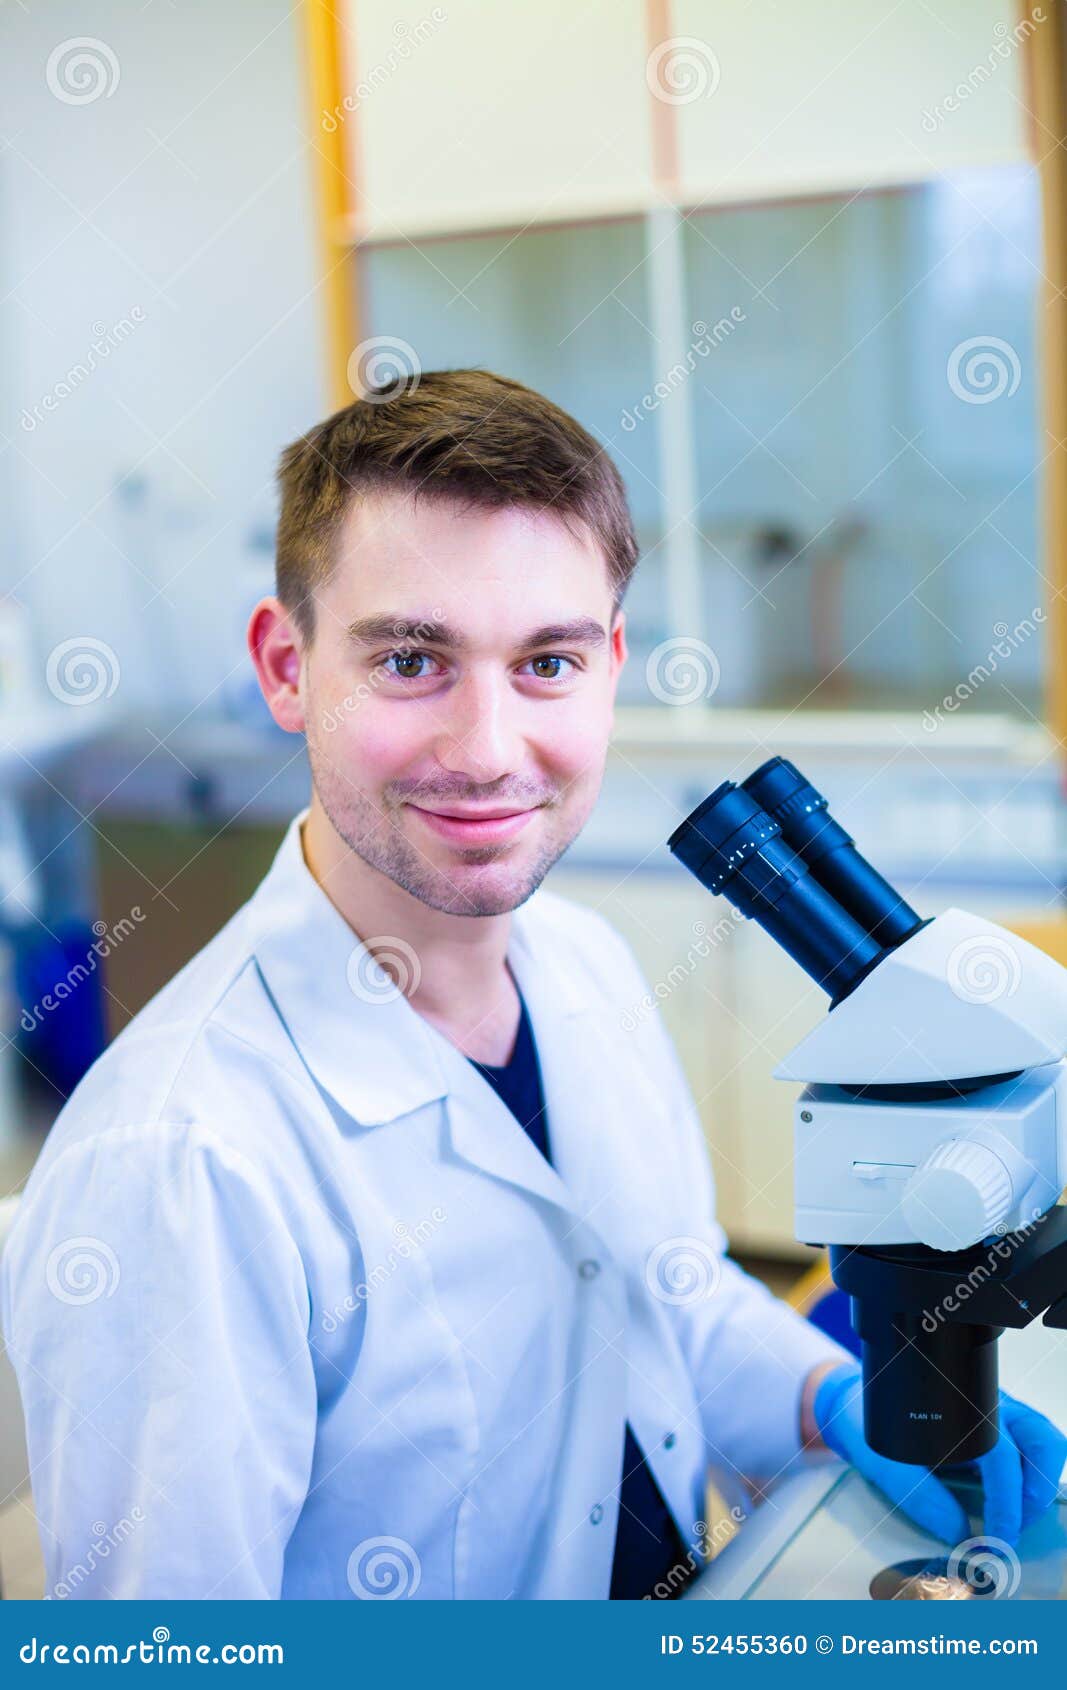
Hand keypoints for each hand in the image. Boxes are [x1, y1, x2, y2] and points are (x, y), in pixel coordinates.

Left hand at [813, 1361, 1066, 1546]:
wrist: (853, 1400)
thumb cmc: (870, 1424)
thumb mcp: (884, 1461)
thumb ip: (918, 1494)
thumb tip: (959, 1532)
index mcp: (959, 1405)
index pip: (1001, 1453)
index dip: (1007, 1501)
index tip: (998, 1535)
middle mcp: (986, 1401)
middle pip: (1041, 1439)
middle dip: (1036, 1491)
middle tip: (1014, 1528)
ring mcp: (997, 1407)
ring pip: (1043, 1439)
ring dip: (1039, 1484)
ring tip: (1015, 1519)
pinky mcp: (998, 1422)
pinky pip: (1032, 1445)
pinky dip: (1032, 1477)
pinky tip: (1012, 1503)